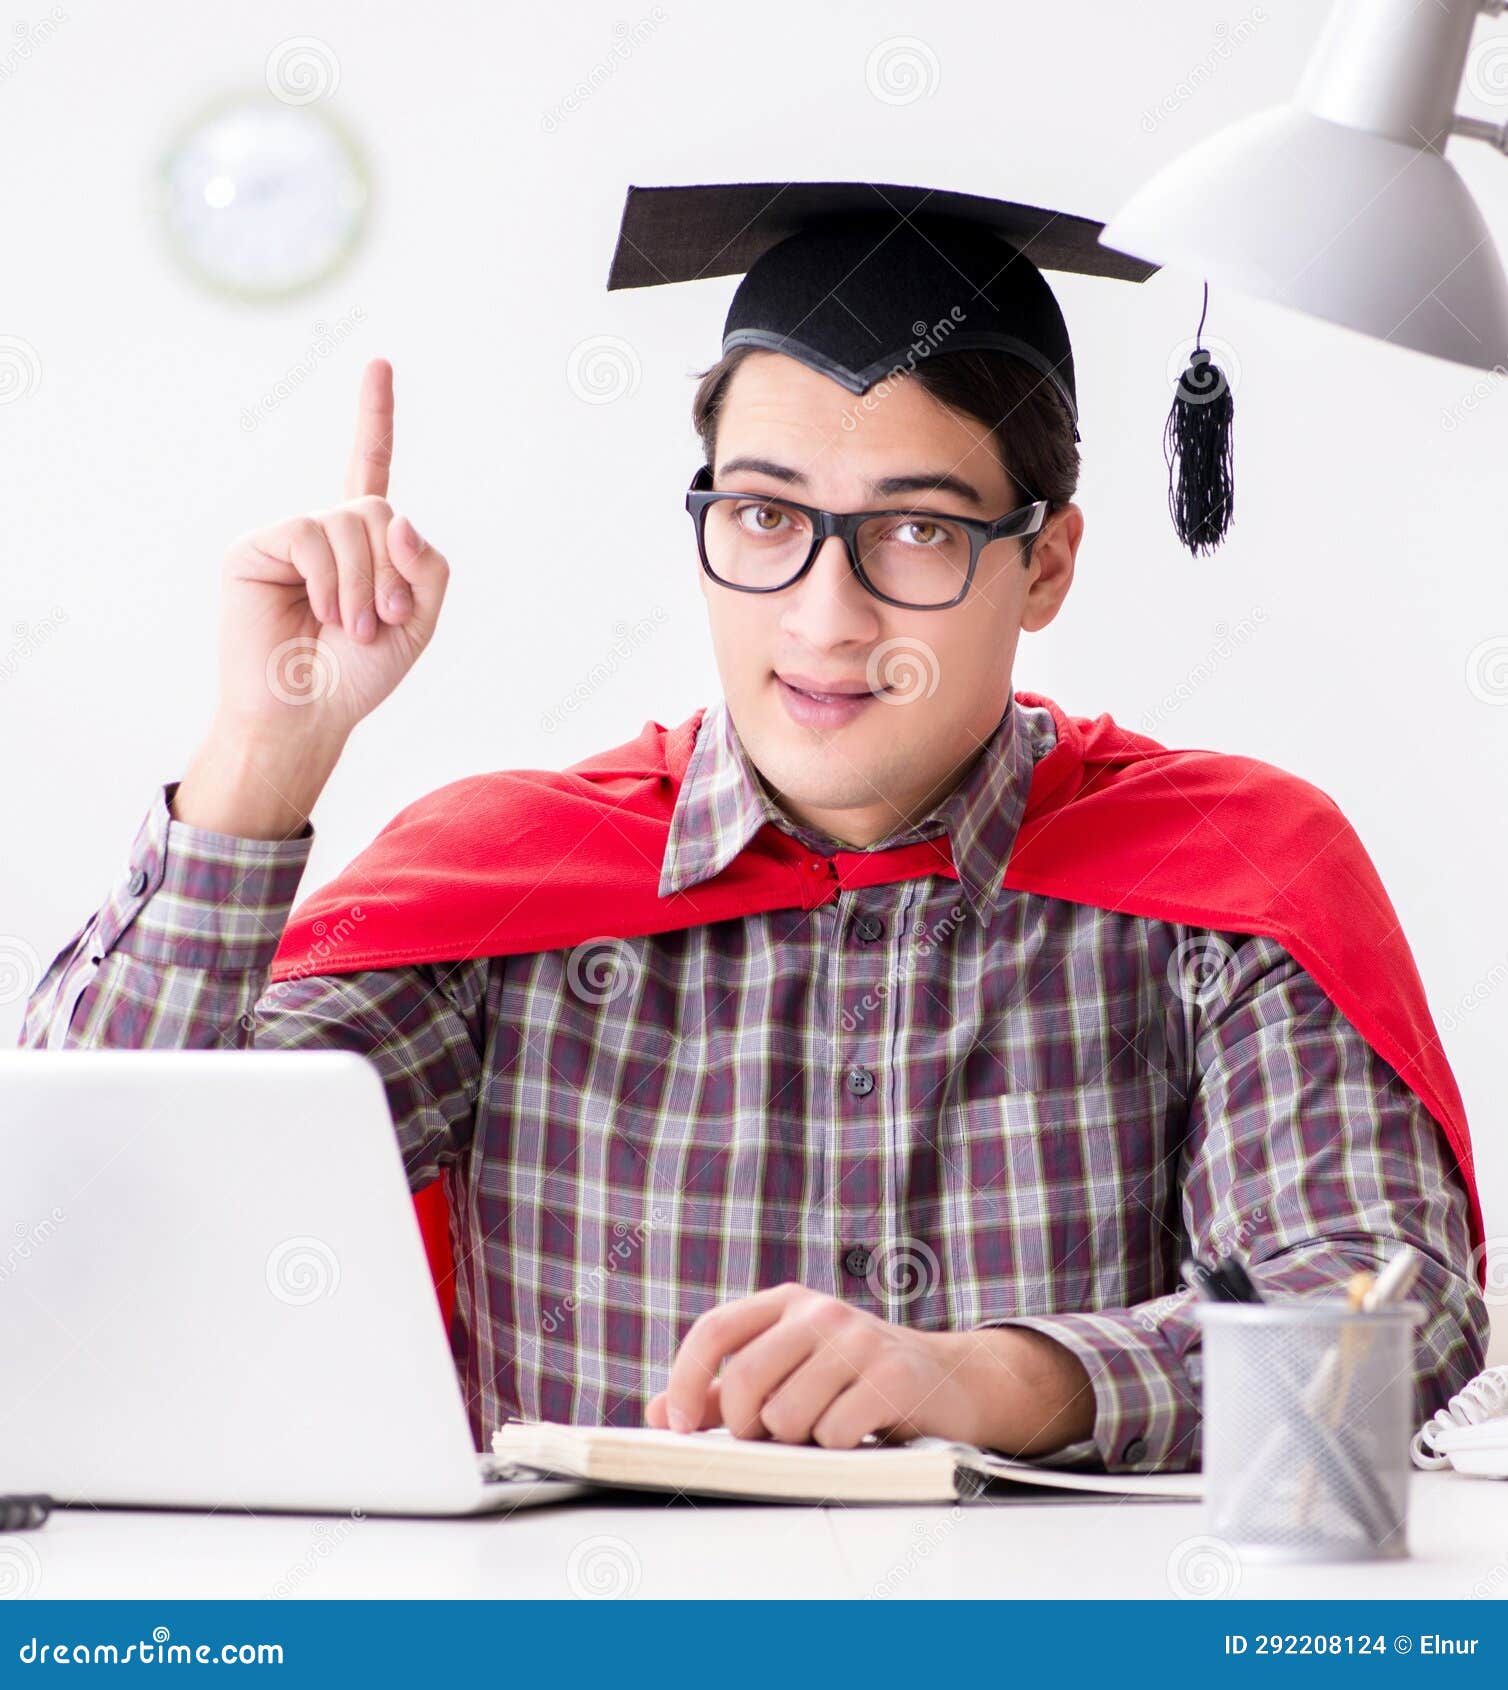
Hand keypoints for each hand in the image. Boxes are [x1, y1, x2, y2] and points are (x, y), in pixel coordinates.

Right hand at [214, 357, 449, 746]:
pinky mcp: (255, 549)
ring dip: (364, 584)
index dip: (375, 418)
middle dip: (392, 571)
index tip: (378, 364)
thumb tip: (399, 517)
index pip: (371, 468)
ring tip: (350, 627)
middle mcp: (325, 531)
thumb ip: (429, 568)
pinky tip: (322, 613)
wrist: (308, 713)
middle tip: (381, 619)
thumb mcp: (419, 622)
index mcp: (364, 544)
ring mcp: (288, 537)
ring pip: (351, 522)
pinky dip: (331, 579)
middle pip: (379, 511)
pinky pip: (311, 534)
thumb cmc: (358, 674)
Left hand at [643, 1282, 1043, 1450]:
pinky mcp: (891, 1375)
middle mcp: (819, 1312)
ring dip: (800, 1441)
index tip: (679, 1426)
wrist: (951, 1381)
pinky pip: (833, 1433)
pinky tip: (860, 1432)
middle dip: (747, 1426)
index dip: (685, 1379)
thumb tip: (656, 1414)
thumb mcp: (790, 1370)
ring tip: (827, 1427)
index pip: (714, 1330)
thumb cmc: (856, 1380)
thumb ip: (723, 1391)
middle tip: (773, 1435)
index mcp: (786, 1302)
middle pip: (743, 1382)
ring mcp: (857, 1340)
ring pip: (786, 1416)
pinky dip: (839, 1449)